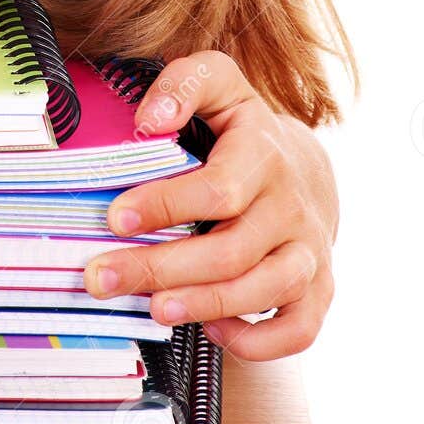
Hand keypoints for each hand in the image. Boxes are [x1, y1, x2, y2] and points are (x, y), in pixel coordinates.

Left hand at [84, 51, 337, 359]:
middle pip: (231, 250)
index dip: (164, 206)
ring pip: (264, 290)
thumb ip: (182, 85)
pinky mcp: (319, 288)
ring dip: (204, 305)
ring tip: (153, 308)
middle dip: (161, 267)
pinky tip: (212, 330)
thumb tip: (149, 120)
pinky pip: (300, 329)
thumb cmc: (240, 126)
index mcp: (262, 154)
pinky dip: (258, 340)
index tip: (114, 218)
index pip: (217, 189)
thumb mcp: (215, 83)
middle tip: (104, 278)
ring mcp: (309, 250)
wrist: (305, 166)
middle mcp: (291, 206)